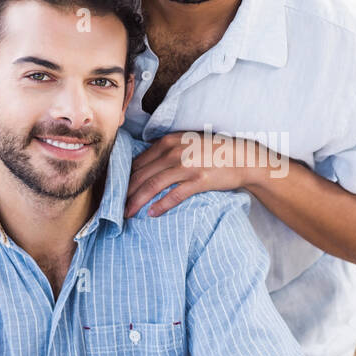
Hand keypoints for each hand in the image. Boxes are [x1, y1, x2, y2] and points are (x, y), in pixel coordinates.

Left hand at [126, 131, 265, 217]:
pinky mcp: (199, 180)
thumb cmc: (212, 152)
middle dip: (125, 193)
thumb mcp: (186, 143)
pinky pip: (175, 195)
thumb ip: (166, 151)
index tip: (114, 192)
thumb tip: (144, 166)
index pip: (138, 162)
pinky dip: (161, 205)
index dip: (123, 179)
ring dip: (137, 201)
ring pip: (153, 185)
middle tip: (113, 208)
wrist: (241, 157)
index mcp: (168, 141)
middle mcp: (174, 152)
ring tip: (126, 214)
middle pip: (141, 175)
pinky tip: (152, 214)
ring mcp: (187, 166)